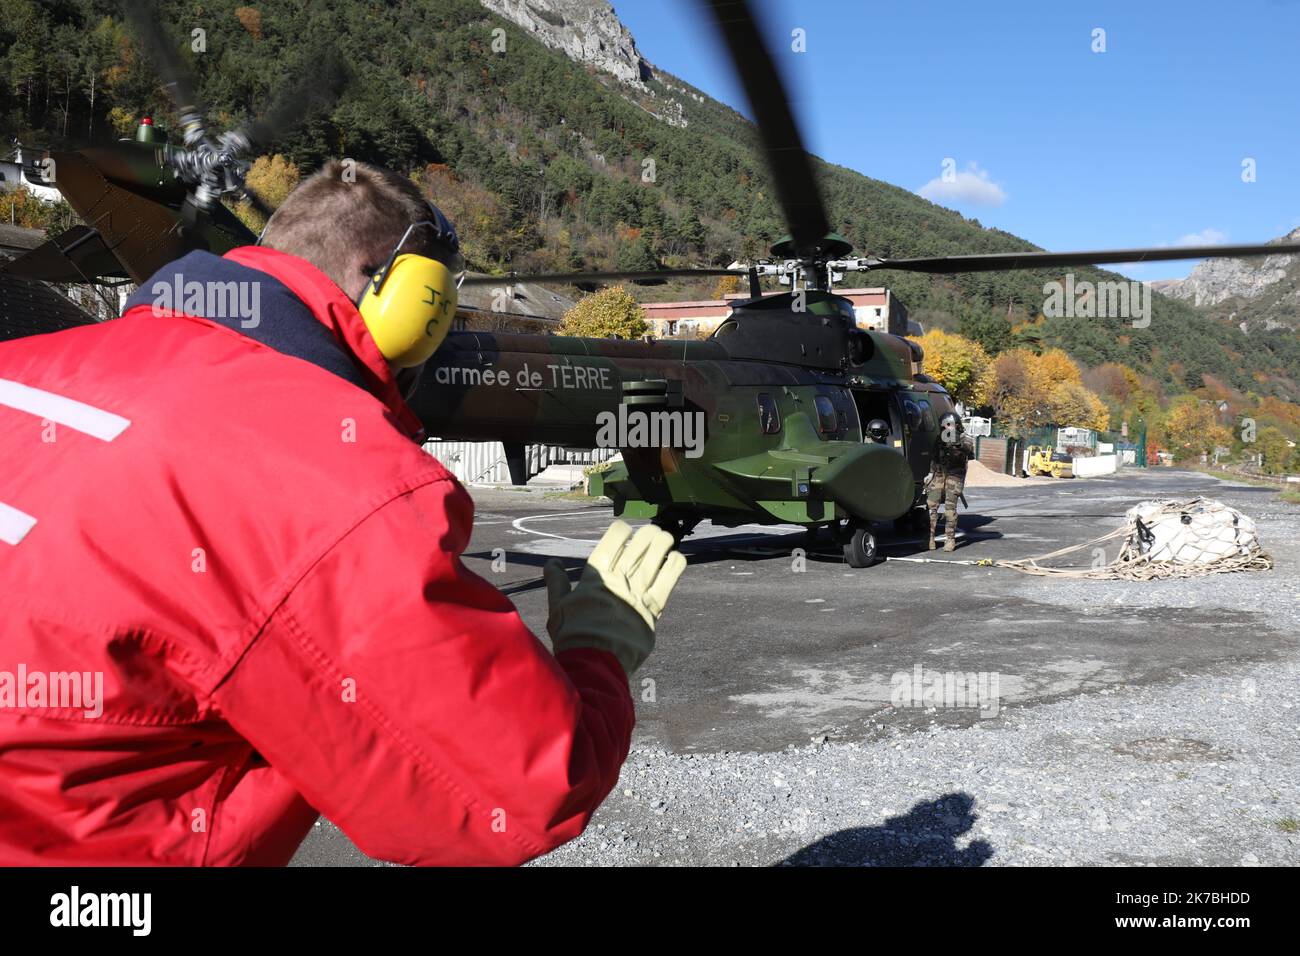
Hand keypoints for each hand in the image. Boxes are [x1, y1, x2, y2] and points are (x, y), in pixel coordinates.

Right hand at [543, 521, 686, 674]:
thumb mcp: (558, 607)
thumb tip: (551, 563)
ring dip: (662, 543)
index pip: (612, 541)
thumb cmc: (573, 636)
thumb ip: (557, 583)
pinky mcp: (653, 608)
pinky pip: (669, 579)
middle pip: (638, 546)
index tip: (625, 529)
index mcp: (597, 576)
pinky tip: (676, 557)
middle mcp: (620, 579)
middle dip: (647, 534)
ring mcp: (638, 592)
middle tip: (651, 531)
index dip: (620, 530)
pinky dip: (675, 565)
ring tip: (665, 537)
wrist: (594, 661)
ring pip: (656, 557)